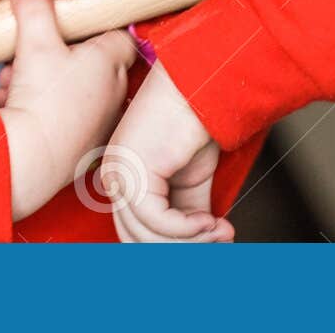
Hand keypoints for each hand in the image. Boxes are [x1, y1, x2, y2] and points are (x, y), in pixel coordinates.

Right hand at [0, 0, 137, 221]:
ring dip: (40, 82)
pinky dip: (38, 110)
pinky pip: (61, 118)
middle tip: (28, 54)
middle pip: (89, 63)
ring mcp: (99, 123)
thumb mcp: (34, 41)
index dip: (98, 26)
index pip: (120, 35)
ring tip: (14, 83)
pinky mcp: (81, 148)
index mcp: (110, 63)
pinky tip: (14, 107)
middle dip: (54, 56)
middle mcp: (113, 95)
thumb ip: (34, 7)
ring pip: (70, 91)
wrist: (32, 159)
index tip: (76, 22)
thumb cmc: (44, 98)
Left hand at [102, 62, 234, 241]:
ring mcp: (120, 170)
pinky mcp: (135, 167)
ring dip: (191, 241)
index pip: (133, 233)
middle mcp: (113, 175)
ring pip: (147, 235)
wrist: (203, 84)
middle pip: (137, 239)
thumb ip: (187, 213)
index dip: (173, 247)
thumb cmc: (195, 121)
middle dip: (182, 249)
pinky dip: (188, 229)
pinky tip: (211, 221)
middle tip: (220, 241)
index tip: (213, 243)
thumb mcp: (190, 179)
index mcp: (121, 177)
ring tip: (221, 229)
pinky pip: (158, 220)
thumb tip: (203, 245)